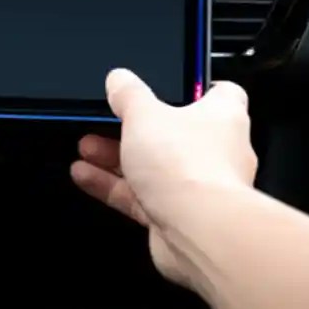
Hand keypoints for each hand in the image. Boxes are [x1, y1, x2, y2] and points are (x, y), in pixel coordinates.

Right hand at [70, 69, 256, 286]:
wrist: (197, 230)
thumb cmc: (189, 168)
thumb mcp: (144, 114)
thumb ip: (128, 94)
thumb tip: (119, 79)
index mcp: (222, 116)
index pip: (220, 93)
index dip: (194, 87)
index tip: (167, 84)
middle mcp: (216, 152)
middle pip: (175, 133)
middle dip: (137, 128)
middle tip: (110, 121)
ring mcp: (197, 187)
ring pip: (154, 167)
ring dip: (118, 157)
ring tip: (88, 148)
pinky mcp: (177, 216)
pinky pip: (140, 196)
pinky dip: (113, 186)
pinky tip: (86, 176)